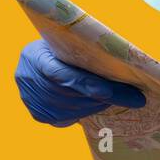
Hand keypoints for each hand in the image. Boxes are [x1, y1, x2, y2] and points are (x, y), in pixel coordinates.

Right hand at [14, 39, 146, 126]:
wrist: (35, 60)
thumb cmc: (59, 45)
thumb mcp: (66, 41)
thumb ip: (83, 50)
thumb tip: (118, 61)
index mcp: (34, 56)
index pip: (61, 74)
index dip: (86, 85)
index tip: (109, 92)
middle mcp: (28, 79)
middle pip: (71, 95)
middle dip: (102, 97)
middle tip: (131, 97)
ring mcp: (30, 100)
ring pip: (72, 110)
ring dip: (96, 106)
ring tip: (115, 99)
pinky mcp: (38, 114)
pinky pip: (66, 119)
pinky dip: (84, 112)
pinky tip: (97, 105)